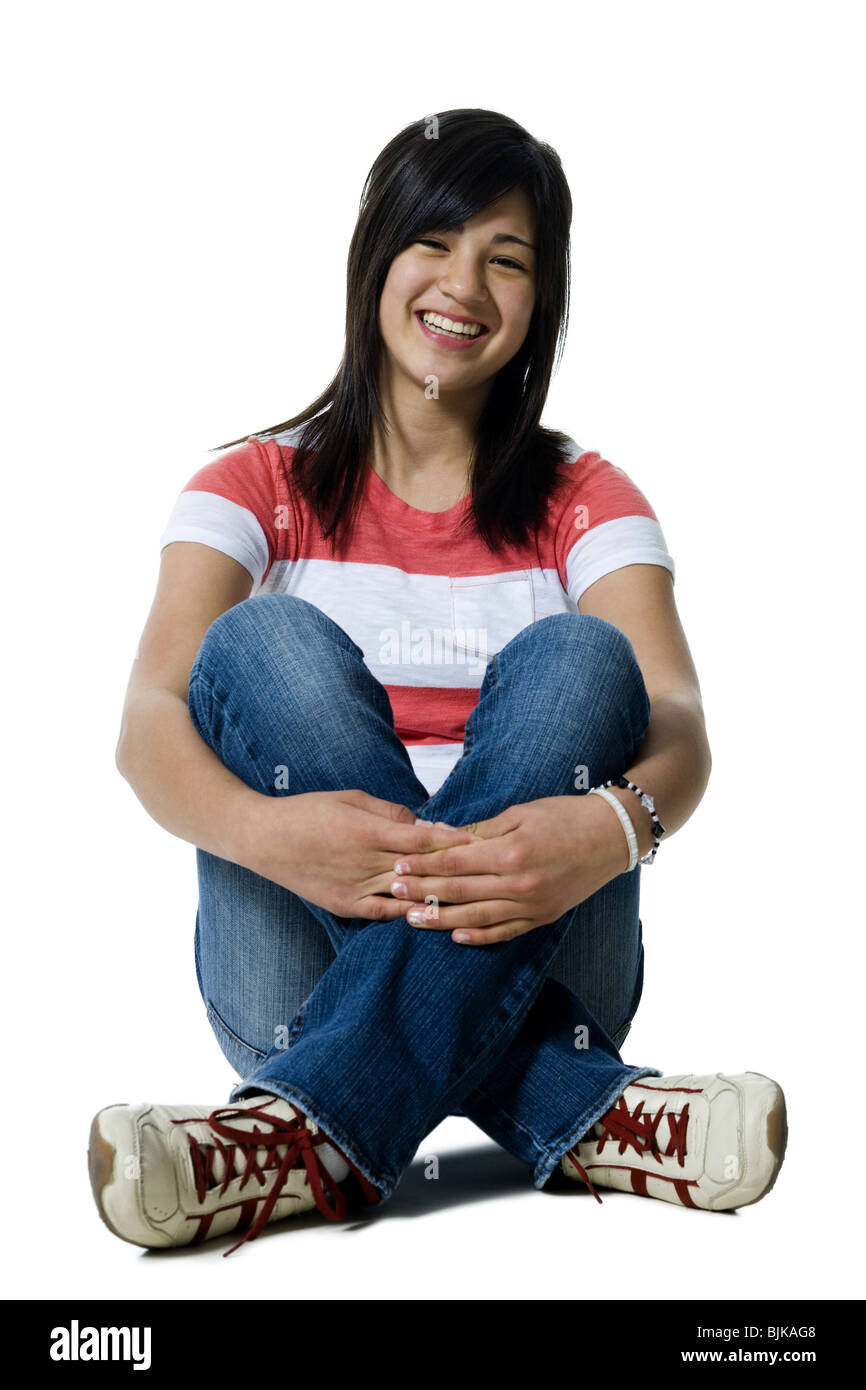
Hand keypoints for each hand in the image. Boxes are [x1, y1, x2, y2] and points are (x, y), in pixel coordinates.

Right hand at [239, 789, 477, 920]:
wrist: (265, 839)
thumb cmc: (309, 811)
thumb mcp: (352, 798)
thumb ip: (391, 812)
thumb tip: (424, 825)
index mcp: (368, 831)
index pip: (423, 841)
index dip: (454, 842)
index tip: (479, 841)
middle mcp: (365, 863)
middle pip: (421, 869)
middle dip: (454, 868)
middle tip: (484, 867)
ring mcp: (356, 888)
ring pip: (408, 894)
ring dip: (437, 892)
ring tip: (468, 892)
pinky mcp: (346, 906)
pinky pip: (385, 913)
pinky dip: (409, 912)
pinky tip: (431, 911)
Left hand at [388, 794, 630, 944]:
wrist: (612, 836)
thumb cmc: (565, 816)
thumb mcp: (520, 813)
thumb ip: (481, 831)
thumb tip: (443, 837)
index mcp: (511, 852)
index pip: (456, 862)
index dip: (425, 865)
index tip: (399, 864)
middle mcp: (519, 884)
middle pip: (460, 892)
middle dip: (423, 891)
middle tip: (393, 890)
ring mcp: (532, 905)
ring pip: (478, 917)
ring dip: (441, 919)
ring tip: (412, 919)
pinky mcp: (543, 917)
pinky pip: (506, 931)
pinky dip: (480, 936)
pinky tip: (456, 937)